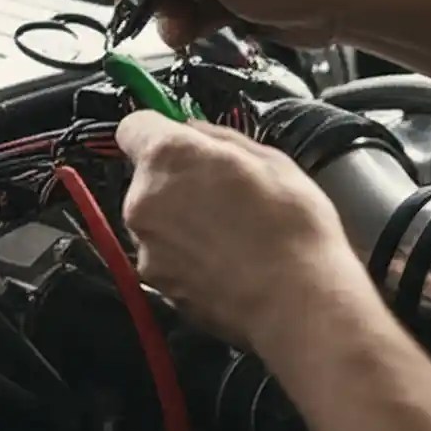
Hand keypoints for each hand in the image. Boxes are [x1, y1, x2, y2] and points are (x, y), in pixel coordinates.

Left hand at [116, 110, 364, 351]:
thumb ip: (218, 138)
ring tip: (230, 232)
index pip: (133, 127)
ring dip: (181, 220)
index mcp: (168, 157)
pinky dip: (186, 255)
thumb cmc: (292, 231)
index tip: (175, 138)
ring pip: (156, 219)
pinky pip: (164, 255)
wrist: (297, 303)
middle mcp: (144, 199)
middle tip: (223, 193)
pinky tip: (224, 260)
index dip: (157, 131)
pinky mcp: (154, 282)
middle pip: (146, 178)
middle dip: (176, 181)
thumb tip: (194, 131)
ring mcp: (146, 245)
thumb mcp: (270, 160)